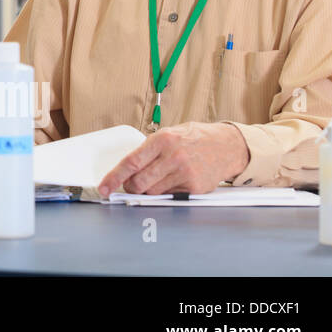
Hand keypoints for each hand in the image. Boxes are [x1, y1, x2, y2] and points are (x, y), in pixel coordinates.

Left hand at [98, 122, 249, 196]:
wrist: (226, 145)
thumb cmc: (193, 139)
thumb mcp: (168, 135)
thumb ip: (148, 151)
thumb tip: (127, 169)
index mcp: (162, 140)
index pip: (130, 162)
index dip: (114, 177)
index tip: (104, 187)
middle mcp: (173, 156)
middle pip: (139, 182)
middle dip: (131, 187)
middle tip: (132, 184)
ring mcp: (184, 173)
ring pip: (152, 192)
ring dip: (149, 189)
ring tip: (160, 177)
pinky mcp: (194, 187)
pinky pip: (170, 196)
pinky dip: (167, 191)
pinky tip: (176, 179)